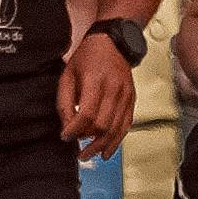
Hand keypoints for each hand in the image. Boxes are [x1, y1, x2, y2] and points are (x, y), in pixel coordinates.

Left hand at [62, 31, 137, 153]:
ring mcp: (126, 94)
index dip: (75, 129)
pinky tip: (107, 151)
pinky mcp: (132, 99)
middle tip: (78, 150)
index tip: (65, 137)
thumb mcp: (67, 75)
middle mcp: (115, 88)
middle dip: (89, 141)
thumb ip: (65, 102)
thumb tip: (67, 127)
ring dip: (102, 145)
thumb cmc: (87, 58)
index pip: (87, 113)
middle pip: (103, 124)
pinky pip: (126, 125)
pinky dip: (117, 140)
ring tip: (89, 155)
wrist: (113, 43)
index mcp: (96, 80)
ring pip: (116, 128)